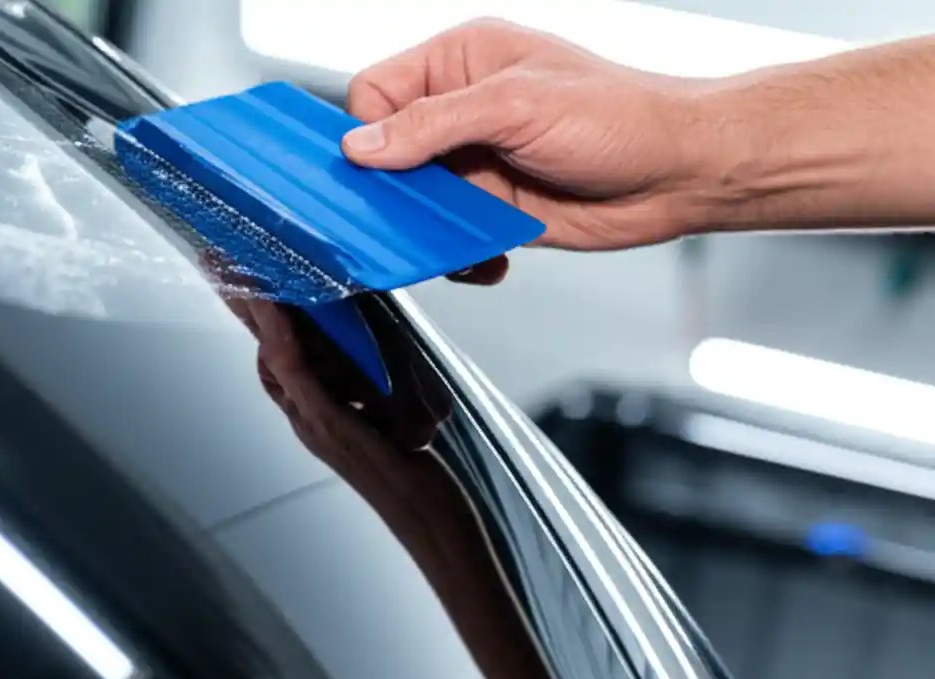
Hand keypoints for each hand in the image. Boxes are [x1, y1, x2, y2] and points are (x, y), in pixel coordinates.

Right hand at [342, 18, 718, 257]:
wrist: (678, 174)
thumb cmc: (618, 117)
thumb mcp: (515, 107)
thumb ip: (433, 124)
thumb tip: (362, 145)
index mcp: (460, 61)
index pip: (375, 93)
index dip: (366, 132)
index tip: (371, 170)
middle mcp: (461, 110)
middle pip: (385, 153)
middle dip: (390, 190)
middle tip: (404, 214)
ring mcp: (475, 162)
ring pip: (411, 202)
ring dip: (424, 228)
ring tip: (452, 237)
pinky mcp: (490, 209)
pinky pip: (446, 236)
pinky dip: (455, 254)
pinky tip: (483, 255)